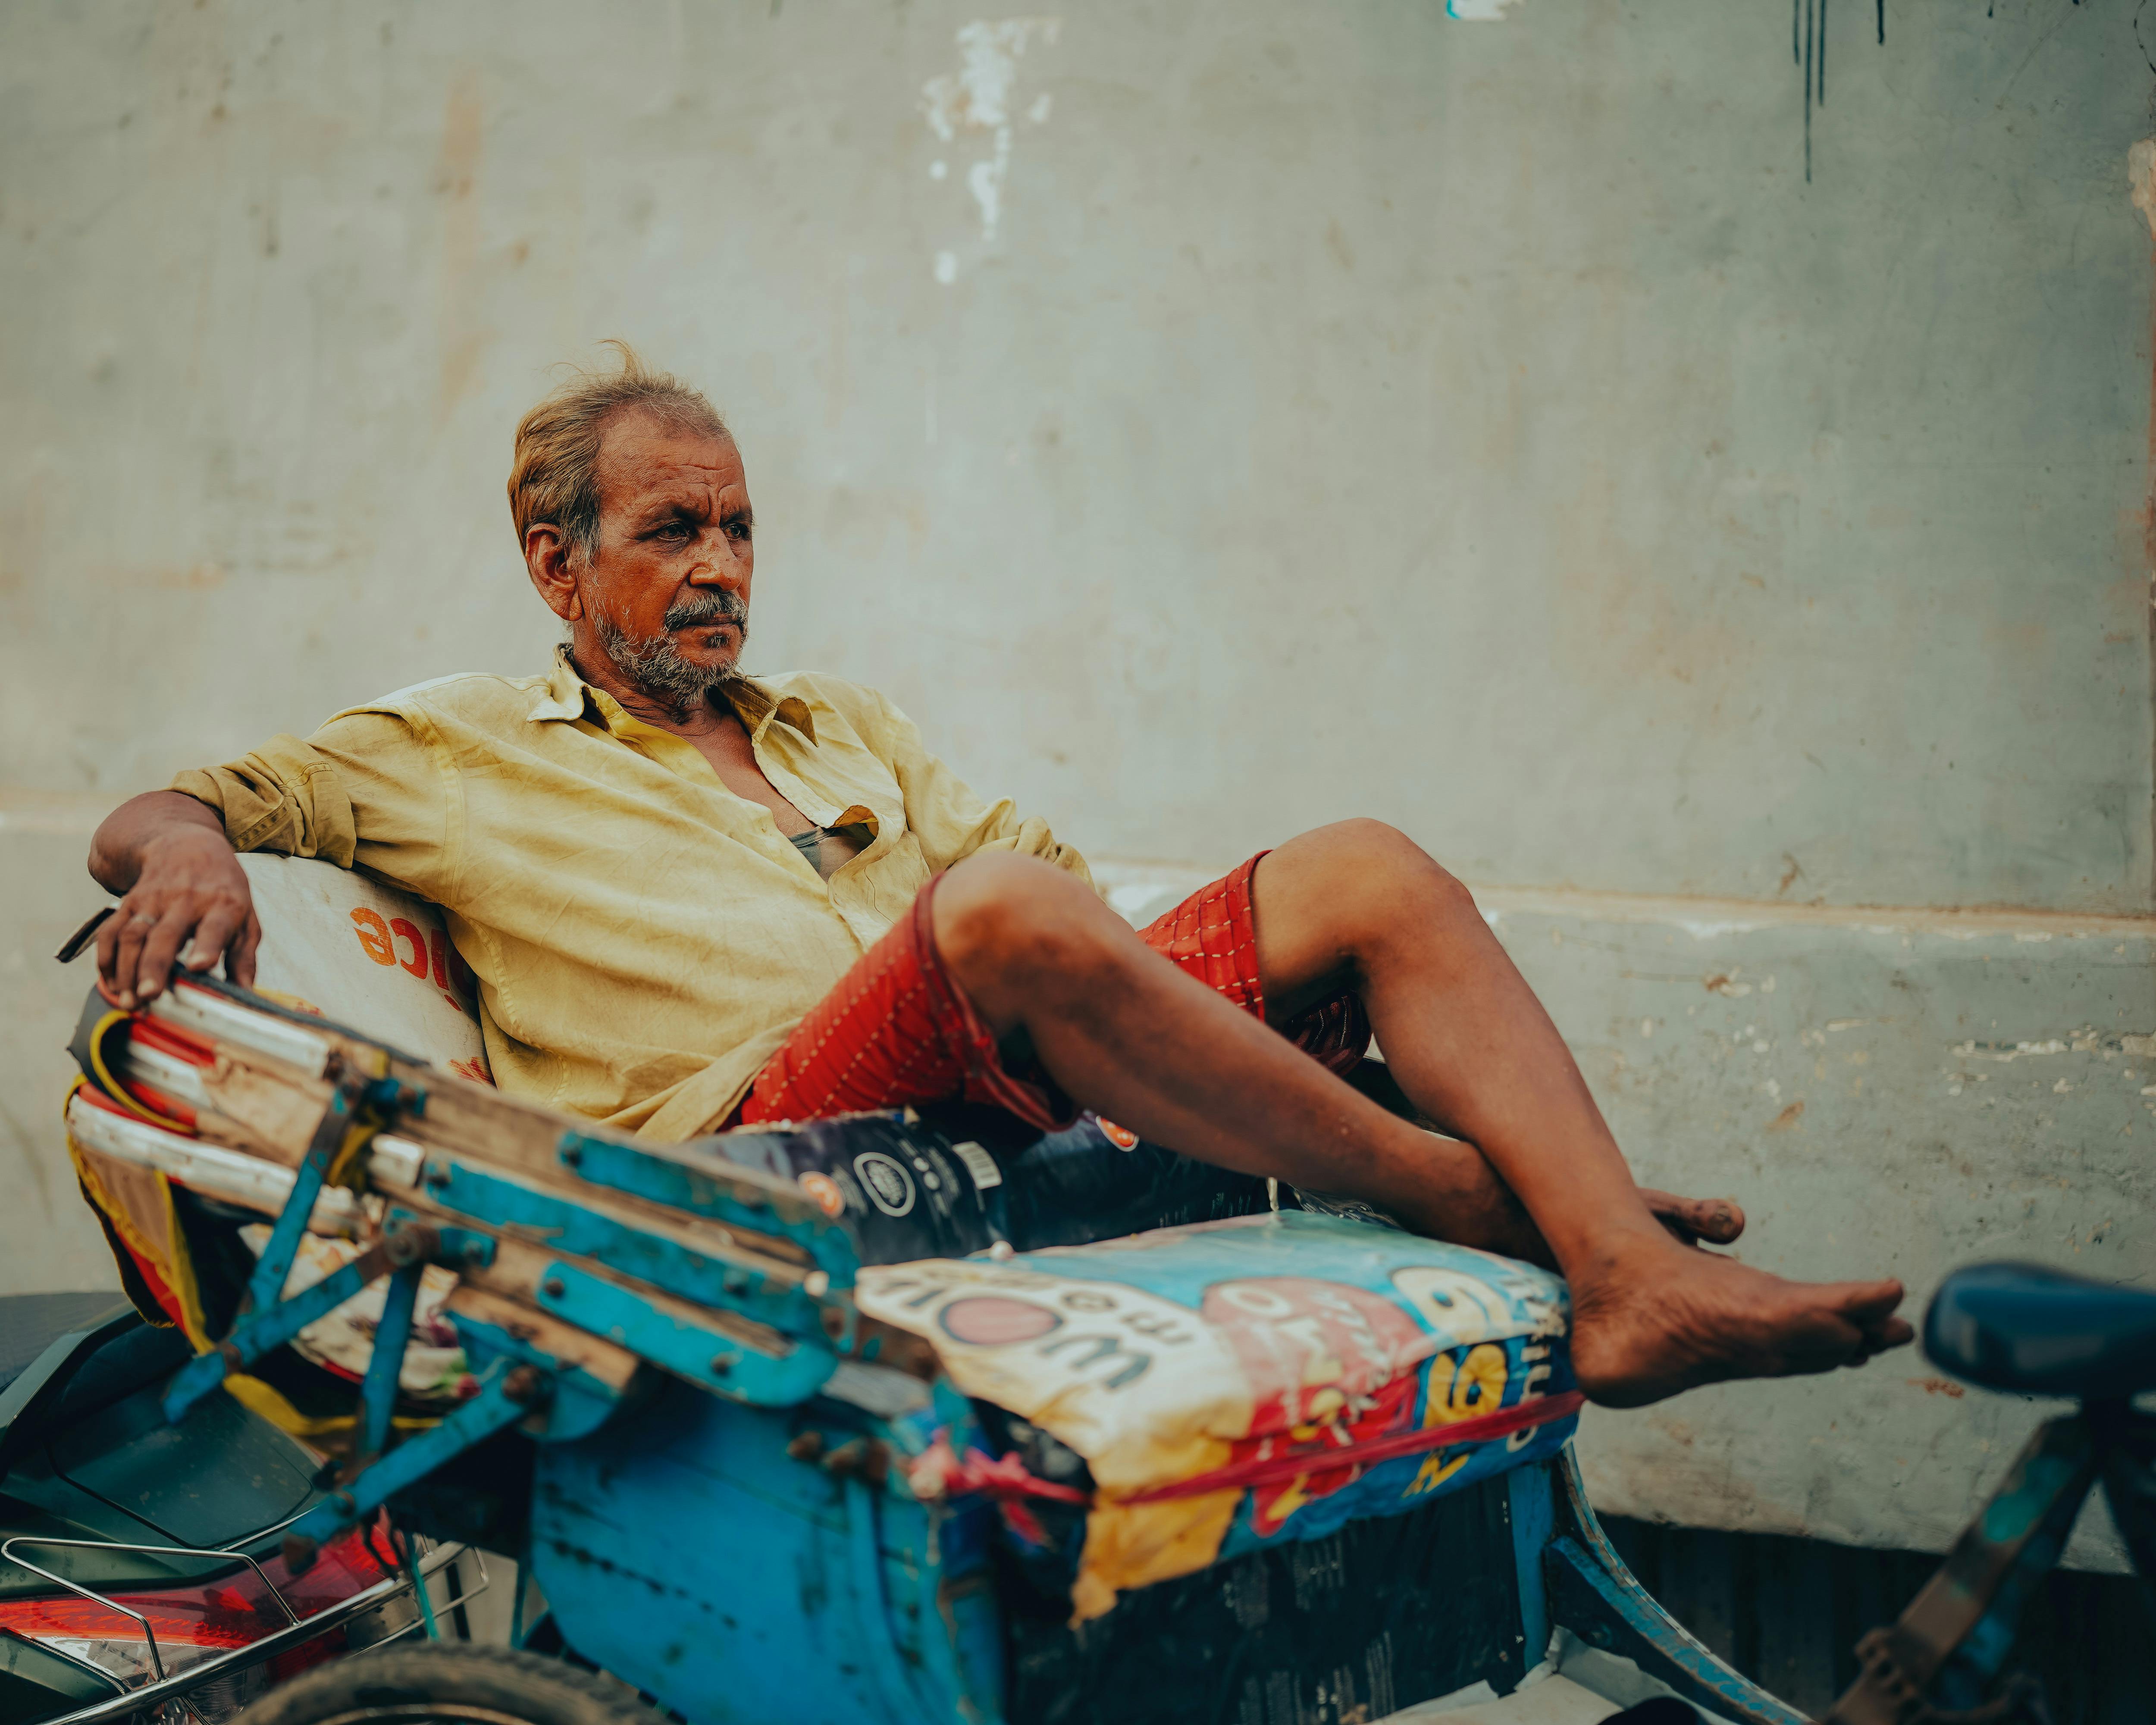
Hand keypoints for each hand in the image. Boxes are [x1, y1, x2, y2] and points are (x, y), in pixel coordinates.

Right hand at [95, 827, 260, 1008]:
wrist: (185, 845)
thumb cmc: (222, 889)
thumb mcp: (245, 917)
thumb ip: (243, 957)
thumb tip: (245, 995)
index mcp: (222, 905)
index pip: (214, 926)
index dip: (207, 946)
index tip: (201, 966)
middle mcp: (185, 901)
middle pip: (164, 935)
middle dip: (154, 967)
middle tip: (149, 995)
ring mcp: (152, 901)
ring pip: (132, 935)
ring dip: (126, 970)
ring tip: (128, 1001)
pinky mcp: (128, 903)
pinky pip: (110, 931)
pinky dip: (106, 959)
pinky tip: (111, 983)